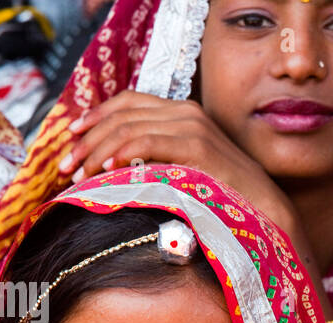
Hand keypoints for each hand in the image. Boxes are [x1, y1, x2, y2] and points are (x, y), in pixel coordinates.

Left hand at [58, 91, 297, 236]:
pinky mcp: (197, 145)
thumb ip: (155, 158)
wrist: (266, 210)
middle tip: (66, 165)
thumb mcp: (184, 170)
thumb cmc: (225, 197)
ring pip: (128, 127)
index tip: (71, 138)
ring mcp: (192, 126)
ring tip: (80, 175)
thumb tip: (111, 166)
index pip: (127, 102)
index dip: (94, 117)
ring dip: (97, 151)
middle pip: (121, 113)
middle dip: (87, 138)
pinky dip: (121, 154)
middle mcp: (185, 112)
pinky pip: (147, 142)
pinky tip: (107, 170)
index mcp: (182, 113)